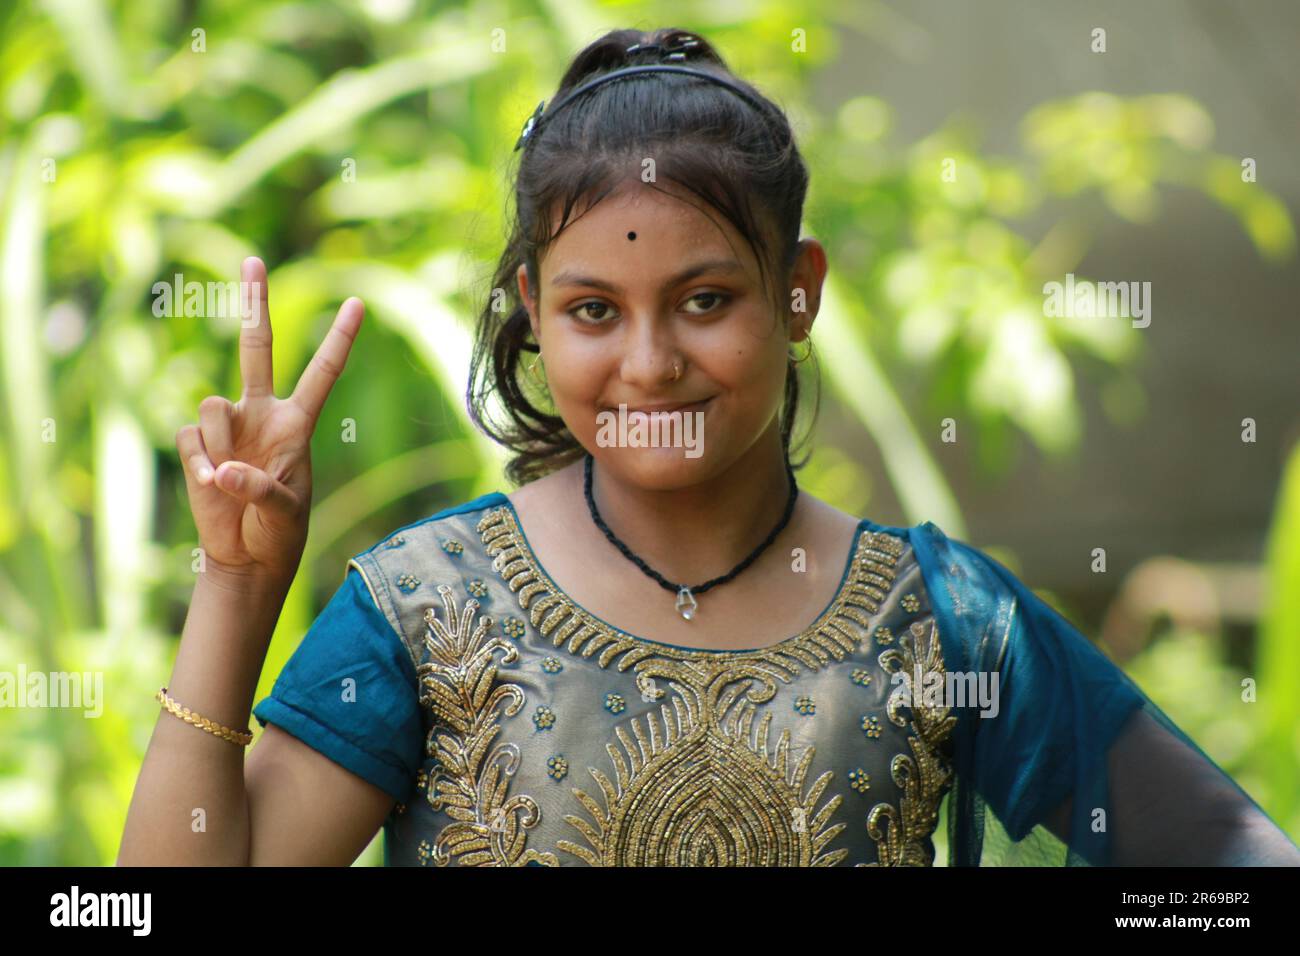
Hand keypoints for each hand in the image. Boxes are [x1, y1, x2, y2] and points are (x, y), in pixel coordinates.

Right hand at [176, 257, 362, 586]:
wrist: (245, 556)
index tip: (358, 301)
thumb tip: (225, 470)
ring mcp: (227, 425)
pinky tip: (210, 485)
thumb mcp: (285, 512)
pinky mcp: (196, 442)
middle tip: (253, 258)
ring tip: (229, 480)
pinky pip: (188, 437)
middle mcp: (261, 412)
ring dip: (218, 443)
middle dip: (253, 303)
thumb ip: (260, 488)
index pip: (323, 371)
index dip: (339, 338)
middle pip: (256, 347)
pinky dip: (198, 463)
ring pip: (211, 405)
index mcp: (297, 422)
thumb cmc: (280, 532)